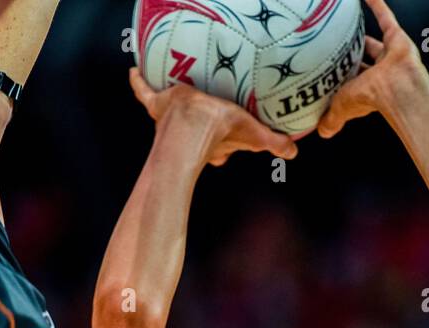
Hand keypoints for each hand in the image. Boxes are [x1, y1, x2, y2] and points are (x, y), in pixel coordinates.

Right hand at [129, 68, 296, 166]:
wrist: (192, 125)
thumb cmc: (221, 131)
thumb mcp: (254, 135)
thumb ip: (275, 144)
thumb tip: (294, 152)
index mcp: (215, 144)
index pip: (221, 151)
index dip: (225, 153)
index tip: (226, 156)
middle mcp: (192, 135)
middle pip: (197, 134)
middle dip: (201, 131)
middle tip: (206, 116)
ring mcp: (172, 120)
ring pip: (171, 114)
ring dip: (173, 105)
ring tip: (176, 91)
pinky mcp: (157, 105)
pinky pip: (145, 92)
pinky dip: (139, 82)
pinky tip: (134, 70)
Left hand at [318, 0, 428, 138]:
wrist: (397, 90)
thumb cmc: (371, 100)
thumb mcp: (342, 109)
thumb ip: (331, 119)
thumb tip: (321, 132)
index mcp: (367, 89)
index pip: (352, 83)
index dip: (342, 79)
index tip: (329, 73)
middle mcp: (379, 73)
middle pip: (362, 62)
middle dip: (351, 57)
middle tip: (336, 46)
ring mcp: (389, 56)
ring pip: (373, 41)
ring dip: (360, 31)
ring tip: (346, 22)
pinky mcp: (397, 39)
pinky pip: (386, 17)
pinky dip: (376, 5)